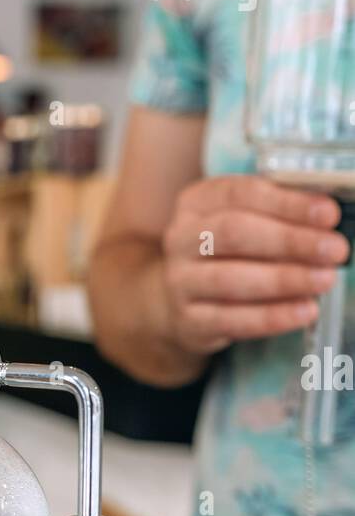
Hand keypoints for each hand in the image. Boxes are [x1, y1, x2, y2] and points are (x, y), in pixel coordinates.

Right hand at [161, 175, 349, 355]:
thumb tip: (326, 219)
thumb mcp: (243, 221)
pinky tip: (304, 311)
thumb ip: (277, 214)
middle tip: (335, 250)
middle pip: (235, 234)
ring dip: (285, 280)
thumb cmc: (225, 254)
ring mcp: (179, 282)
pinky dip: (273, 317)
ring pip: (232, 279)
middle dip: (291, 241)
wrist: (179, 301)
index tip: (329, 215)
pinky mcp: (188, 321)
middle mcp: (181, 239)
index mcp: (196, 202)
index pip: (242, 194)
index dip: (288, 204)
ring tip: (325, 280)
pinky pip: (232, 320)